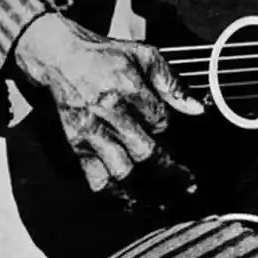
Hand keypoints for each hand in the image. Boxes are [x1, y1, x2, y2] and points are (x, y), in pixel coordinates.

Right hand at [13, 14, 204, 192]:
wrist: (60, 57)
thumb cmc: (106, 56)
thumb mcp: (144, 55)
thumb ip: (172, 83)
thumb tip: (197, 109)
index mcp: (127, 87)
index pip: (161, 122)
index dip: (176, 134)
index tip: (186, 143)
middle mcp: (108, 113)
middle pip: (145, 152)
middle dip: (171, 172)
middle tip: (190, 184)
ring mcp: (91, 132)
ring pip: (122, 171)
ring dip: (147, 190)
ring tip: (166, 202)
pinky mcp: (77, 145)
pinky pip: (96, 177)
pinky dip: (116, 193)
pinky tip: (133, 200)